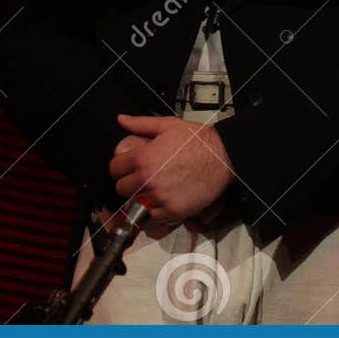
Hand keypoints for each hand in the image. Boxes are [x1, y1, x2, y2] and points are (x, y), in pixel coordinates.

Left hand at [108, 114, 233, 224]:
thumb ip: (141, 123)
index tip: (128, 168)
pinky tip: (165, 199)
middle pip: (121, 188)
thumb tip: (122, 120)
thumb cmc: (199, 141)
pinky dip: (156, 211)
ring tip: (154, 190)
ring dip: (141, 198)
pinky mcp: (172, 211)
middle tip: (143, 179)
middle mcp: (148, 179)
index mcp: (143, 158)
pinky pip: (152, 217)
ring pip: (134, 204)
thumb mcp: (169, 125)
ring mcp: (160, 197)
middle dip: (130, 183)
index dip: (120, 167)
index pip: (114, 169)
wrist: (225, 157)